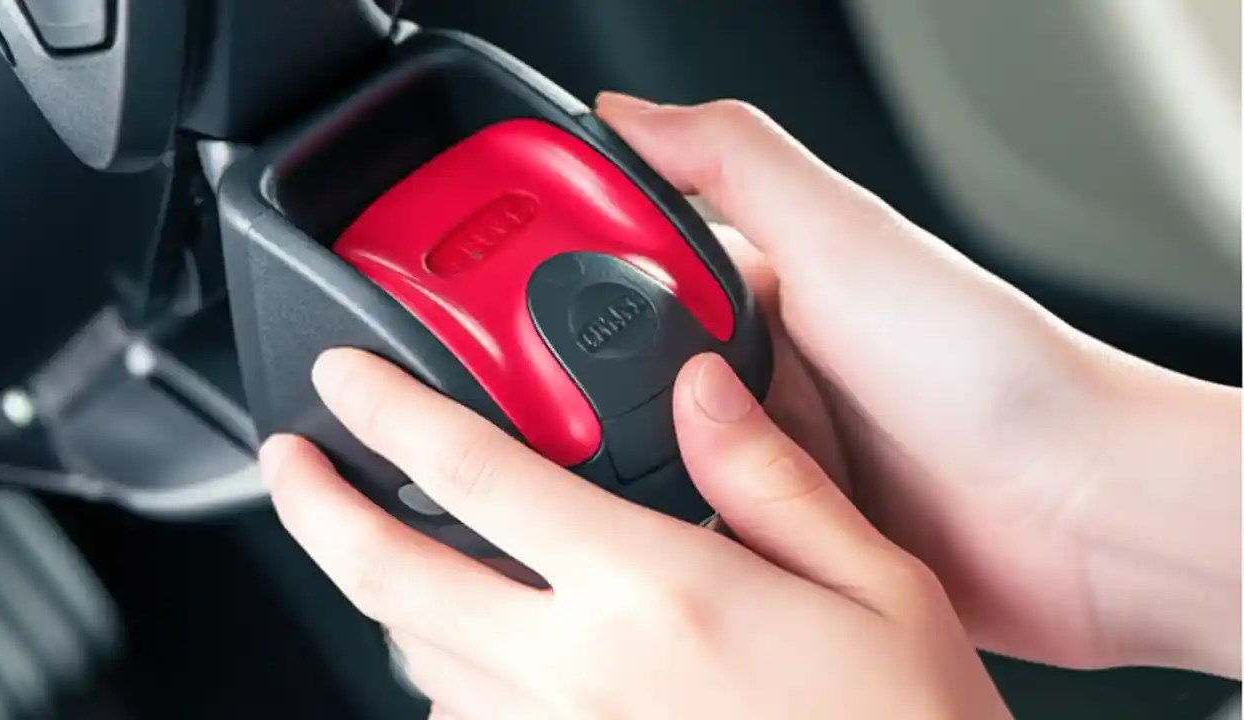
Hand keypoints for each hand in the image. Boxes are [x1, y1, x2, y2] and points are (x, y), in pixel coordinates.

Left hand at [260, 349, 1009, 719]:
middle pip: (393, 576)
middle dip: (318, 508)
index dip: (388, 411)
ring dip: (381, 594)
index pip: (475, 474)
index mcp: (652, 591)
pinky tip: (468, 652)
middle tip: (289, 464)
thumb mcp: (873, 578)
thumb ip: (768, 471)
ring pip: (415, 659)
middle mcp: (580, 672)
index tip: (347, 378)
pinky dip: (444, 678)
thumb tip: (703, 385)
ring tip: (380, 545)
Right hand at [597, 93, 1241, 675]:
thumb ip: (735, 163)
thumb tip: (630, 111)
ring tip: (661, 478)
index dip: (563, 277)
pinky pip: (697, 532)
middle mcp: (761, 370)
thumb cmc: (987, 371)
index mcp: (765, 288)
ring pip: (649, 462)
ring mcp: (770, 457)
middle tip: (597, 413)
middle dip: (588, 397)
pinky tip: (678, 538)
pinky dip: (680, 536)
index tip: (507, 299)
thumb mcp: (847, 237)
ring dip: (640, 474)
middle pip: (620, 374)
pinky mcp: (784, 532)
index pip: (628, 266)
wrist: (1076, 514)